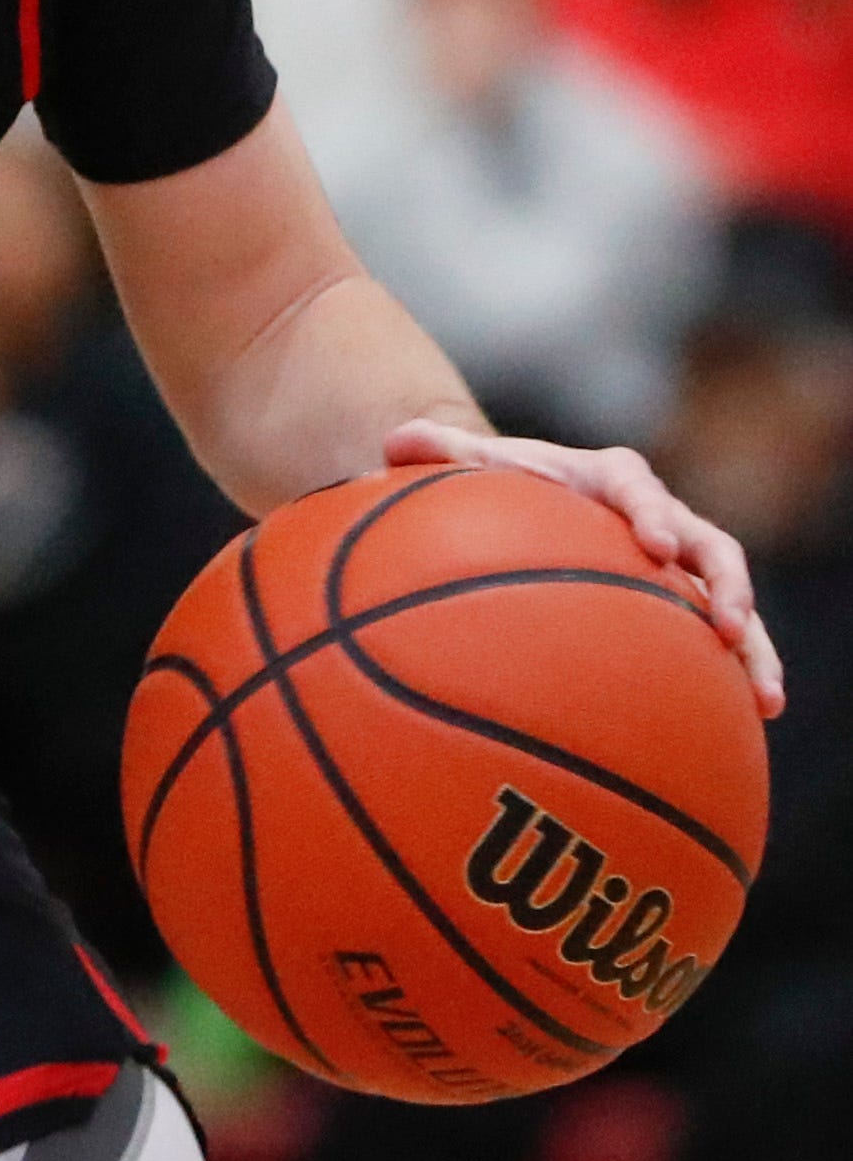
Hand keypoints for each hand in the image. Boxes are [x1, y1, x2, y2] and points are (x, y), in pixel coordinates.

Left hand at [382, 419, 785, 719]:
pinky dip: (743, 672)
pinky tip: (756, 721)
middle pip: (711, 546)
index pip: (638, 487)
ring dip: (756, 644)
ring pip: (733, 600)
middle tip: (730, 626)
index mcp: (611, 478)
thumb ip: (439, 452)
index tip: (656, 543)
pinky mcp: (686, 608)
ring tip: (765, 696)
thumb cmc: (503, 486)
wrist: (535, 505)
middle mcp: (661, 517)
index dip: (653, 512)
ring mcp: (681, 567)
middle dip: (729, 585)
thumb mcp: (472, 467)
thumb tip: (394, 440)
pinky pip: (723, 641)